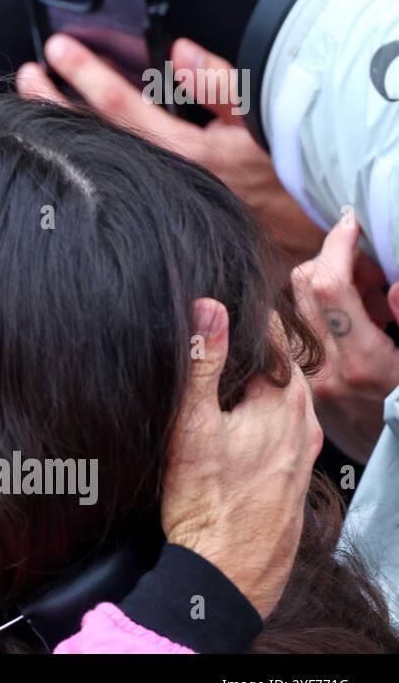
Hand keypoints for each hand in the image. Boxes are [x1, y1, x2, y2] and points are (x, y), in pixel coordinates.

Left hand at [17, 35, 326, 260]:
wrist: (302, 223)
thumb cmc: (287, 167)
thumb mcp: (262, 117)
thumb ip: (218, 83)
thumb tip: (180, 51)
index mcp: (184, 152)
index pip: (122, 107)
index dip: (86, 75)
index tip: (59, 49)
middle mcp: (161, 177)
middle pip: (95, 136)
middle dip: (55, 103)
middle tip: (28, 75)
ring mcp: (156, 193)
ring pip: (101, 154)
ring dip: (67, 123)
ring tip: (38, 97)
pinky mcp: (156, 203)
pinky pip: (114, 170)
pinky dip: (90, 147)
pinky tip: (70, 133)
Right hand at [161, 298, 321, 618]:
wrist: (225, 576)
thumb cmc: (206, 506)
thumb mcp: (192, 426)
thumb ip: (203, 363)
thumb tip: (209, 306)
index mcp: (281, 408)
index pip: (277, 346)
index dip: (253, 323)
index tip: (231, 306)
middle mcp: (301, 431)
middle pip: (289, 376)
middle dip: (264, 355)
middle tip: (233, 338)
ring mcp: (301, 461)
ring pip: (293, 408)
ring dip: (269, 389)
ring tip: (236, 380)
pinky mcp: (293, 486)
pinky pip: (289, 437)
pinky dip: (270, 420)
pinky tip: (243, 431)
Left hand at [291, 208, 398, 462]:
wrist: (396, 462)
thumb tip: (393, 287)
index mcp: (365, 363)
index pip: (328, 285)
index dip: (338, 244)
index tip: (352, 221)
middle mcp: (325, 371)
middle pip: (303, 285)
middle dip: (334, 258)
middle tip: (371, 266)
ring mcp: (307, 380)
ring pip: (294, 303)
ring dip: (325, 283)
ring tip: (367, 297)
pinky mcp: (300, 386)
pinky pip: (295, 329)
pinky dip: (319, 311)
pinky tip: (351, 321)